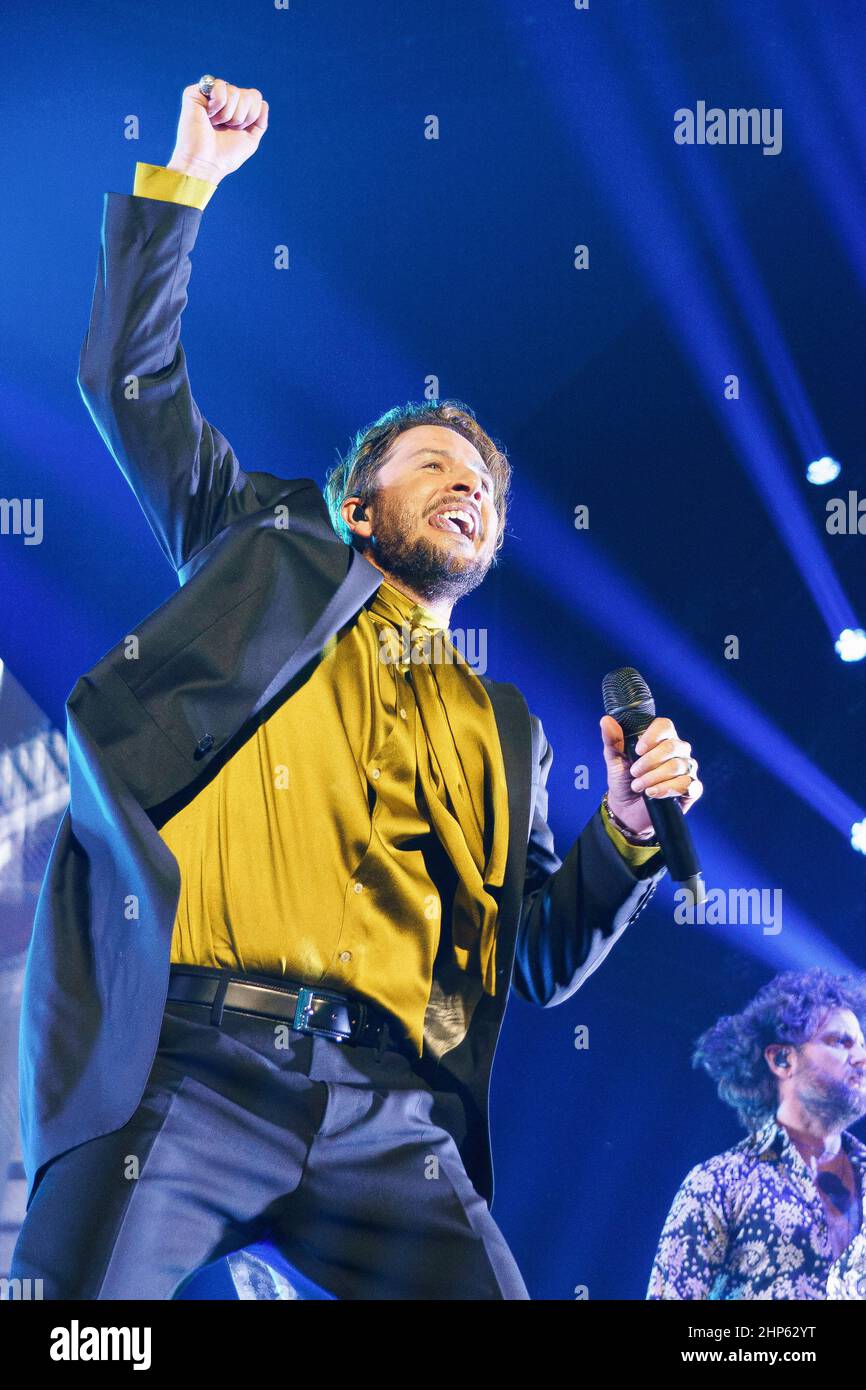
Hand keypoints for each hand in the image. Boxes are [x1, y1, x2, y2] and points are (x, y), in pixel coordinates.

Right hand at [167, 79, 268, 184]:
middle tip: (225, 128)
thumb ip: (260, 122)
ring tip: (215, 124)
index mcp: (235, 108)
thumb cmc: (225, 155)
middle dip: (241, 116)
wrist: (205, 163)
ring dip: (228, 115)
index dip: (252, 115)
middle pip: (248, 94)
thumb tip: (263, 103)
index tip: (238, 129)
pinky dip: (218, 105)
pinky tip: (207, 116)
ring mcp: (209, 94)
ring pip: (234, 91)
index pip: (255, 96)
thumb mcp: (250, 140)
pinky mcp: (195, 92)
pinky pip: (219, 86)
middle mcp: (223, 99)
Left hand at [600, 714, 702, 837]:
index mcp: (661, 739)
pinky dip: (668, 789)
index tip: (638, 750)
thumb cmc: (623, 780)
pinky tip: (654, 794)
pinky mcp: (692, 789)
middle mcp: (678, 751)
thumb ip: (612, 740)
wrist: (626, 809)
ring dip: (654, 777)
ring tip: (638, 786)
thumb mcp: (614, 759)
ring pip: (678, 766)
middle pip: (672, 746)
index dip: (652, 736)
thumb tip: (606, 720)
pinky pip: (689, 785)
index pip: (665, 725)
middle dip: (649, 761)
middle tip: (634, 772)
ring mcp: (687, 769)